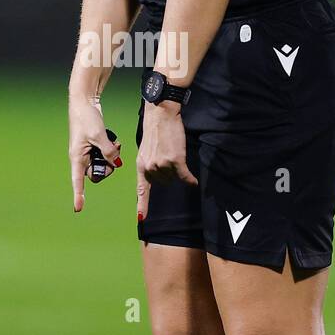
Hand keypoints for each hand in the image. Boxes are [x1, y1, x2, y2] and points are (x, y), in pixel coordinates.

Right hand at [69, 96, 121, 212]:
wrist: (84, 102)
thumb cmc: (86, 117)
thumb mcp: (99, 135)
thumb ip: (108, 151)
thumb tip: (116, 163)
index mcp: (77, 157)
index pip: (77, 181)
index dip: (78, 195)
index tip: (78, 208)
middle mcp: (81, 158)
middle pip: (97, 174)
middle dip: (108, 168)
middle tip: (115, 155)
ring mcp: (87, 152)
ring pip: (103, 165)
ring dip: (111, 158)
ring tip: (116, 145)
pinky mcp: (93, 146)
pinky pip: (104, 155)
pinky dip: (111, 151)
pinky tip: (115, 142)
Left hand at [136, 100, 197, 224]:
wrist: (161, 115)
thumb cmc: (155, 131)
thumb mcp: (146, 150)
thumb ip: (149, 164)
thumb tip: (156, 176)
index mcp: (141, 165)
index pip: (141, 190)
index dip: (142, 205)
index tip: (141, 218)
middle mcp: (150, 167)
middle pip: (164, 182)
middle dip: (168, 173)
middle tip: (168, 156)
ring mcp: (162, 165)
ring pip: (174, 177)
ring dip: (177, 170)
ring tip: (174, 153)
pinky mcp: (174, 160)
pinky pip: (184, 176)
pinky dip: (189, 179)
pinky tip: (194, 182)